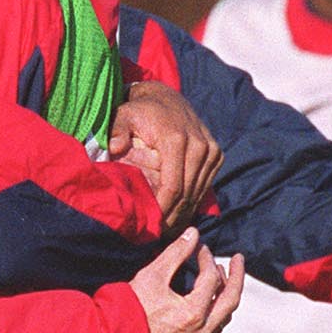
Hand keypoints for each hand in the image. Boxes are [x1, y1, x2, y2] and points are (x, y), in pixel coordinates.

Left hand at [110, 79, 221, 230]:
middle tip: (159, 234)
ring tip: (169, 229)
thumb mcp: (124, 115)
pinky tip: (181, 215)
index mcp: (177, 140)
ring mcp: (211, 150)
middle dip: (173, 216)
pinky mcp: (216, 154)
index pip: (173, 186)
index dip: (163, 209)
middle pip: (187, 193)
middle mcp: (199, 146)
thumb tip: (114, 147)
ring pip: (198, 192)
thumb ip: (117, 131)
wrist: (165, 98)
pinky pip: (206, 185)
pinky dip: (193, 201)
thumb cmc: (140, 111)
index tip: (153, 225)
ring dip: (185, 213)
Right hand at [130, 228, 245, 332]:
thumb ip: (175, 253)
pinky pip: (211, 329)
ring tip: (222, 278)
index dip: (206, 257)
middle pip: (230, 301)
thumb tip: (193, 234)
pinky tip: (208, 302)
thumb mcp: (152, 275)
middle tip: (238, 260)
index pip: (211, 278)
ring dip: (225, 296)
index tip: (199, 247)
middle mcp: (200, 331)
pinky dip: (215, 311)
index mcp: (194, 312)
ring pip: (222, 317)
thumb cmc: (129, 309)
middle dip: (236, 277)